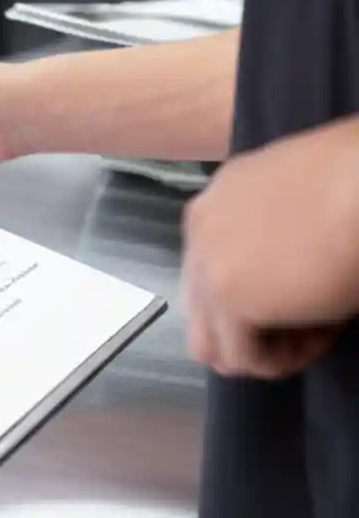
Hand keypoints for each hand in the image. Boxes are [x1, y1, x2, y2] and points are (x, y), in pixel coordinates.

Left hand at [183, 116, 358, 378]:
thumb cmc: (356, 184)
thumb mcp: (306, 199)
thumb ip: (277, 232)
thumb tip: (288, 270)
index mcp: (218, 199)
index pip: (216, 263)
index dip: (265, 286)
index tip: (312, 285)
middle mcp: (200, 227)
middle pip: (203, 302)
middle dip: (251, 324)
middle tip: (309, 319)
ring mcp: (205, 264)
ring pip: (211, 338)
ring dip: (259, 348)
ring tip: (314, 332)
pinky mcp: (226, 298)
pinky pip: (241, 356)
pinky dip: (281, 360)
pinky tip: (320, 337)